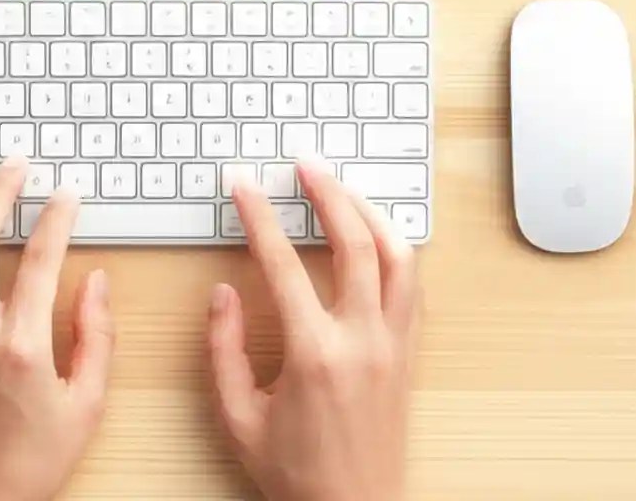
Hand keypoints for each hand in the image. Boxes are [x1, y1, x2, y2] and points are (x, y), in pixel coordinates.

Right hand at [209, 159, 420, 500]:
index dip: (259, 217)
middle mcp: (364, 339)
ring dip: (370, 213)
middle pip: (354, 242)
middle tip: (305, 164)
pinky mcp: (409, 354)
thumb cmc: (296, 474)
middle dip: (328, 192)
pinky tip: (376, 235)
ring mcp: (395, 344)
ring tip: (343, 188)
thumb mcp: (238, 418)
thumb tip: (223, 295)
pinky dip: (395, 249)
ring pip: (398, 256)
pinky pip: (412, 285)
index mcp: (315, 353)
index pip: (283, 264)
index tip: (244, 186)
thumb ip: (223, 351)